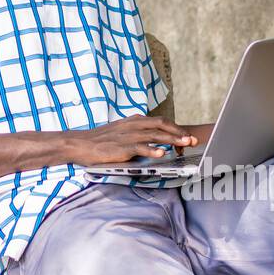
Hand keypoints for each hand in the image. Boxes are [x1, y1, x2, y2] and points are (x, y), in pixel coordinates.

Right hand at [67, 115, 201, 166]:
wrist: (79, 143)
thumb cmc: (99, 141)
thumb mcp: (120, 132)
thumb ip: (136, 133)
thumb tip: (153, 140)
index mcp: (134, 121)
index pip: (160, 121)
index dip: (176, 128)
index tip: (188, 135)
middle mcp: (133, 125)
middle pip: (162, 125)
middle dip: (180, 133)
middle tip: (194, 140)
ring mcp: (128, 135)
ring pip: (155, 135)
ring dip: (172, 139)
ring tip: (186, 144)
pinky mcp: (121, 147)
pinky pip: (140, 147)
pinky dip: (153, 150)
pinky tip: (163, 154)